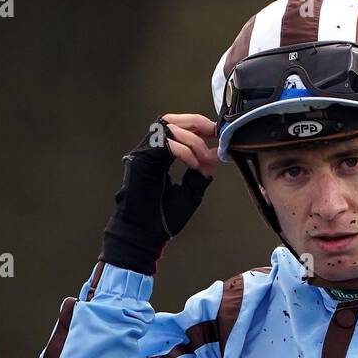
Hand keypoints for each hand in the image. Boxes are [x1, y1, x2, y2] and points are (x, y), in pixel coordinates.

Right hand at [100, 113, 217, 273]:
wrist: (145, 236)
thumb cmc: (162, 220)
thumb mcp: (190, 192)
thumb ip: (201, 174)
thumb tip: (214, 156)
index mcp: (161, 157)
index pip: (179, 130)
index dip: (199, 127)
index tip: (217, 134)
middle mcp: (151, 151)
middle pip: (171, 120)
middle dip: (196, 123)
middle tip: (213, 132)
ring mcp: (144, 153)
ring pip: (168, 127)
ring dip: (191, 139)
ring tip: (202, 156)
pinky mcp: (141, 159)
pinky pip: (165, 142)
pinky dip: (183, 149)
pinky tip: (193, 163)